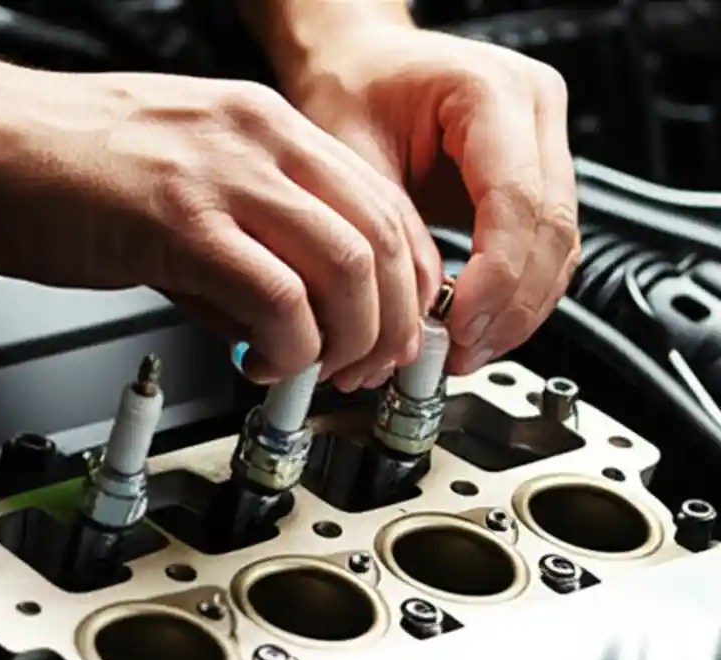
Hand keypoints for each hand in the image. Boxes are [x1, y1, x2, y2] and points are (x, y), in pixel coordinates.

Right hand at [0, 58, 441, 386]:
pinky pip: (276, 298)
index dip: (403, 283)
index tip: (388, 332)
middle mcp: (255, 137)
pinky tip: (259, 365)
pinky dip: (288, 349)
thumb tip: (266, 319)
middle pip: (382, 238)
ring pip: (348, 267)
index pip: (380, 203)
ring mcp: (218, 174)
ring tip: (313, 375)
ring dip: (348, 342)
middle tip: (364, 370)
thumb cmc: (44, 158)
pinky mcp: (174, 220)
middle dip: (392, 324)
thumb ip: (227, 248)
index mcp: (258, 124)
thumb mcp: (166, 186)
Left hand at [265, 9, 580, 376]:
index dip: (497, 276)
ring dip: (518, 309)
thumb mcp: (346, 152)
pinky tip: (479, 326)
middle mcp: (533, 108)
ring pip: (560, 245)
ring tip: (467, 350)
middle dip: (511, 304)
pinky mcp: (538, 172)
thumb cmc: (351, 88)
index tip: (462, 326)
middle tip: (462, 351)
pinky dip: (516, 293)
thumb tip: (412, 308)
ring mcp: (545, 139)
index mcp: (490, 91)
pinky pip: (543, 246)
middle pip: (552, 228)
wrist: (360, 63)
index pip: (517, 200)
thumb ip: (384, 228)